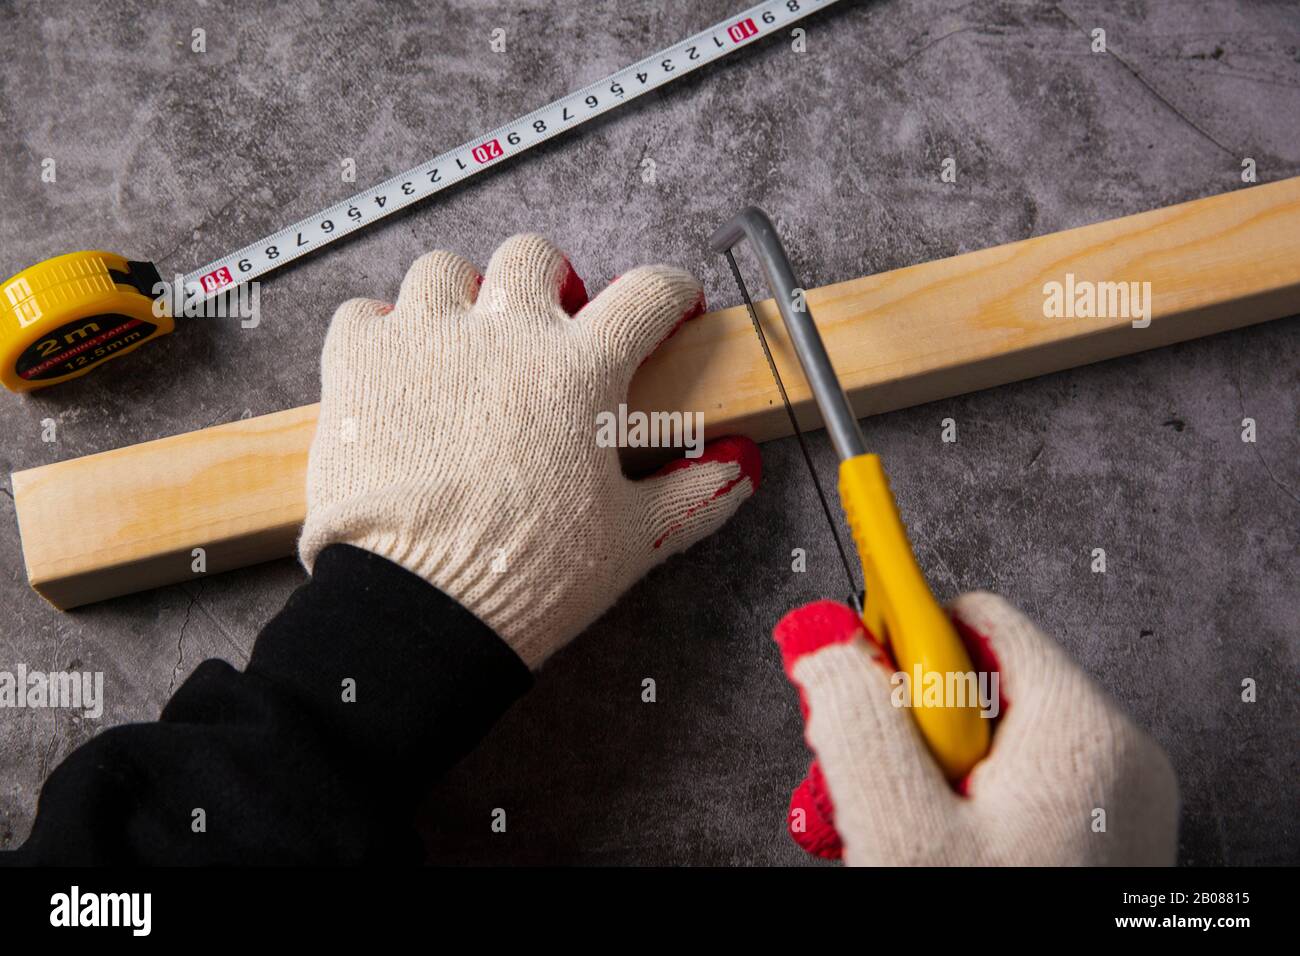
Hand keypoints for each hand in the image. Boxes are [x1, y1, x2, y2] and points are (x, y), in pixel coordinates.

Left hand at [300, 234, 759, 667]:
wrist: (419, 605)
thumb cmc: (532, 573)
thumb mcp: (631, 540)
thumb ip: (694, 494)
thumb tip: (741, 467)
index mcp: (580, 372)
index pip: (646, 293)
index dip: (669, 291)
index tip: (670, 306)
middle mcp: (505, 336)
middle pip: (533, 257)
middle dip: (549, 283)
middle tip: (549, 328)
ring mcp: (427, 341)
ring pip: (443, 270)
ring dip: (461, 298)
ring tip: (463, 345)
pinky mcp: (359, 364)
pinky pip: (364, 313)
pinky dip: (381, 333)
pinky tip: (394, 372)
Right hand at [774, 592, 1178, 864]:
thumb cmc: (986, 936)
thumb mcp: (899, 830)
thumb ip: (853, 719)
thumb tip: (817, 635)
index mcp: (1083, 732)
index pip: (972, 617)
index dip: (898, 643)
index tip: (851, 677)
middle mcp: (1113, 755)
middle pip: (974, 680)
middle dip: (903, 730)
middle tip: (876, 799)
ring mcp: (1112, 803)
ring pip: (984, 739)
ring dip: (920, 779)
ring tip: (902, 843)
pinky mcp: (1098, 839)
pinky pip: (1011, 787)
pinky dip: (957, 812)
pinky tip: (934, 861)